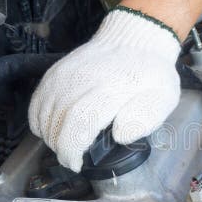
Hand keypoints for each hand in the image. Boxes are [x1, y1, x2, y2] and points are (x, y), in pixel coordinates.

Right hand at [29, 7, 181, 171]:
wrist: (136, 37)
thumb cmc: (151, 73)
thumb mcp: (164, 97)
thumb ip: (146, 118)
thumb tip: (120, 135)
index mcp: (112, 88)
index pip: (81, 122)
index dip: (73, 148)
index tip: (77, 164)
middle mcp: (83, 79)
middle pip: (59, 120)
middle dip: (60, 147)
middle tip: (70, 161)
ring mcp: (66, 73)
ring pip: (44, 111)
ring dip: (49, 135)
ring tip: (62, 147)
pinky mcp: (56, 71)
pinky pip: (37, 99)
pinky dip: (38, 119)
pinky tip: (49, 130)